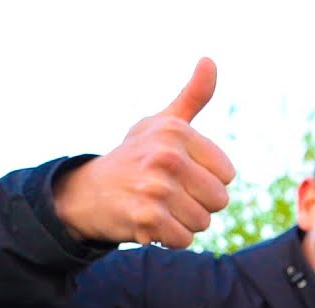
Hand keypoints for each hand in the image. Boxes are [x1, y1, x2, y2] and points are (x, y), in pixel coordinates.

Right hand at [53, 57, 235, 247]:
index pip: (227, 175)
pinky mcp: (146, 218)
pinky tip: (149, 223)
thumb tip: (210, 61)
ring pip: (202, 222)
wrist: (87, 192)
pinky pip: (183, 239)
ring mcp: (155, 187)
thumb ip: (193, 96)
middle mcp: (167, 156)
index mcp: (177, 132)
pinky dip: (170, 238)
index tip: (180, 173)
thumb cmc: (135, 156)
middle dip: (197, 203)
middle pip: (219, 200)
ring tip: (157, 206)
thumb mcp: (163, 123)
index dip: (207, 180)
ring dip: (183, 222)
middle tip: (168, 193)